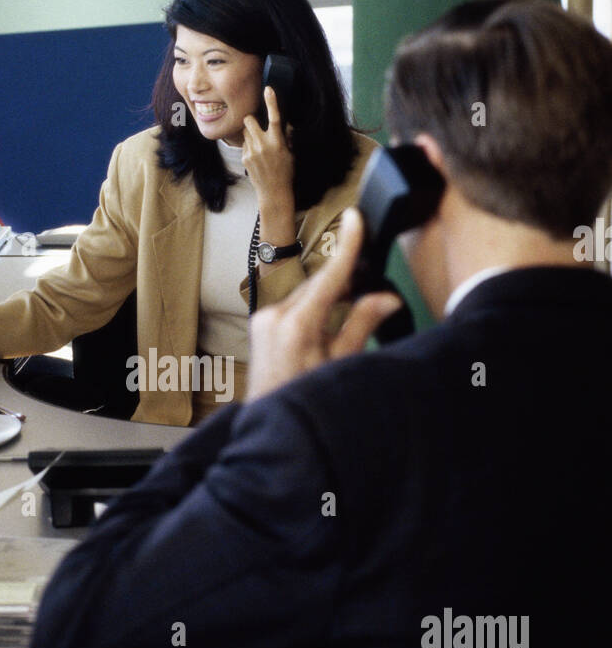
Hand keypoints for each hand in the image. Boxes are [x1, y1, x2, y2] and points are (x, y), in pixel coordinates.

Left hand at [241, 85, 295, 220]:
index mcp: (277, 141)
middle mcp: (263, 144)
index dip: (271, 102)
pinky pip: (244, 144)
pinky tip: (256, 157)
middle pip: (249, 120)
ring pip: (245, 132)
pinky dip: (249, 146)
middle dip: (251, 119)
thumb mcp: (291, 153)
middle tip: (257, 126)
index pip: (274, 117)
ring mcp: (252, 151)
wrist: (273, 192)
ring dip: (250, 133)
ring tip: (259, 144)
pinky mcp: (245, 158)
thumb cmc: (286, 172)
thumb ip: (287, 137)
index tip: (268, 89)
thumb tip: (285, 124)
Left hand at [245, 208, 402, 401]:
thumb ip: (362, 325)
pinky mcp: (262, 327)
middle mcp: (275, 316)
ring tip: (357, 303)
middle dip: (347, 282)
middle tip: (375, 280)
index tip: (355, 218)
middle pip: (319, 285)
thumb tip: (386, 298)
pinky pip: (295, 306)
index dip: (347, 246)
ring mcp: (264, 321)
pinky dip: (316, 307)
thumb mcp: (341, 364)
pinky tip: (332, 318)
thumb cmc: (306, 400)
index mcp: (296, 325)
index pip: (329, 277)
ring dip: (331, 296)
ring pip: (307, 295)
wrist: (271, 430)